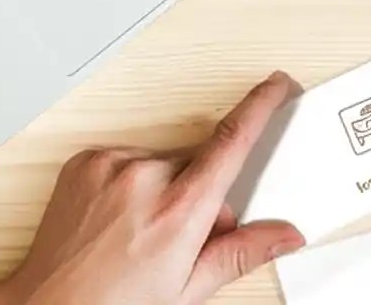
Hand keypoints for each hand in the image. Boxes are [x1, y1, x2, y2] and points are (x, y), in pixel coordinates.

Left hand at [0, 72, 304, 304]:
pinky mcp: (85, 160)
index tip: (276, 86)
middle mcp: (144, 179)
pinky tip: (118, 217)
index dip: (261, 106)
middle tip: (180, 235)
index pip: (232, 141)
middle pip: (198, 163)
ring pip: (162, 162)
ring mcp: (110, 166)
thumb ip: (242, 253)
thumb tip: (285, 235)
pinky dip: (130, 182)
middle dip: (201, 193)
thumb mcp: (189, 289)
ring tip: (139, 230)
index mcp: (179, 211)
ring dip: (163, 187)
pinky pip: (127, 159)